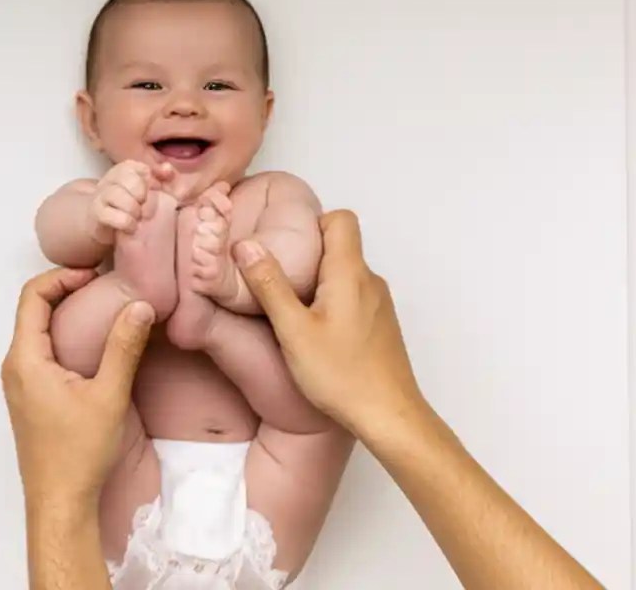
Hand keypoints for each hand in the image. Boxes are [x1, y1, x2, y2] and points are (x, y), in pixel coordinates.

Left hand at [1, 267, 155, 502]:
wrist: (59, 501)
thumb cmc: (77, 454)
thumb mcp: (108, 396)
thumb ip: (123, 347)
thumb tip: (140, 306)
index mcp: (25, 359)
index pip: (32, 296)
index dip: (62, 277)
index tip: (94, 275)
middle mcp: (15, 367)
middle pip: (33, 310)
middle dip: (66, 290)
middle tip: (102, 285)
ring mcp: (20, 383)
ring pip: (37, 332)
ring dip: (66, 314)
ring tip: (102, 308)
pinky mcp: (30, 397)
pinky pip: (42, 352)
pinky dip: (65, 337)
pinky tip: (94, 344)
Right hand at [87, 160, 174, 244]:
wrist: (100, 223)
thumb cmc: (127, 206)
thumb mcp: (145, 191)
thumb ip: (160, 178)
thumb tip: (167, 169)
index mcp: (124, 169)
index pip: (144, 170)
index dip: (152, 184)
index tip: (153, 195)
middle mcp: (111, 178)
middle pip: (133, 181)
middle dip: (143, 197)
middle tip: (145, 209)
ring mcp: (101, 195)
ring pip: (120, 195)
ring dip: (134, 210)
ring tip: (137, 219)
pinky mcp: (96, 213)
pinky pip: (113, 215)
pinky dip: (126, 223)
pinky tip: (131, 227)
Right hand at [233, 210, 425, 434]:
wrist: (389, 416)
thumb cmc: (342, 376)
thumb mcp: (293, 330)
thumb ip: (269, 285)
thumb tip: (246, 246)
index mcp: (351, 274)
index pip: (341, 219)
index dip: (311, 223)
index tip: (284, 246)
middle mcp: (370, 282)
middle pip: (340, 246)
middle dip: (306, 255)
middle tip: (276, 280)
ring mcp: (379, 304)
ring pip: (344, 274)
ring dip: (317, 283)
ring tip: (290, 310)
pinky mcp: (379, 325)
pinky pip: (353, 296)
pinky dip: (331, 303)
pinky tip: (314, 334)